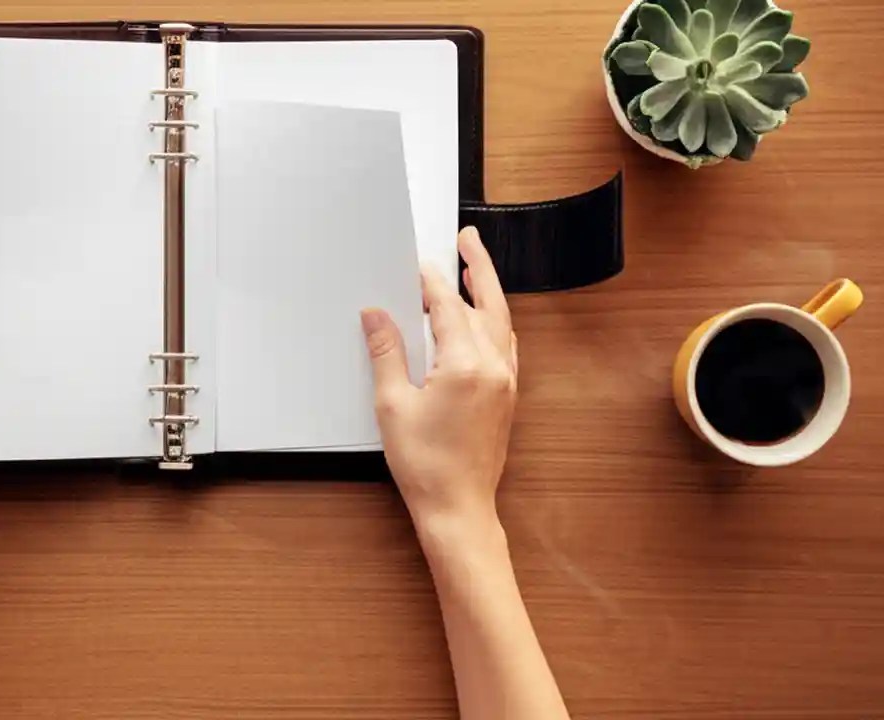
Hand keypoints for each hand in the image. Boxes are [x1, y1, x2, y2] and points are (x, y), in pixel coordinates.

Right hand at [360, 227, 516, 539]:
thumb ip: (387, 352)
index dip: (432, 281)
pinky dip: (495, 323)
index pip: (449, 306)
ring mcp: (505, 383)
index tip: (418, 264)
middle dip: (477, 267)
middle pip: (488, 303)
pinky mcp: (506, 397)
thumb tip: (376, 315)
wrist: (458, 508)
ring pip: (501, 323)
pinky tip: (485, 320)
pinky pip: (505, 346)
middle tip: (467, 239)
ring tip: (474, 270)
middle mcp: (494, 368)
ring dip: (488, 293)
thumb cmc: (425, 465)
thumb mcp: (392, 404)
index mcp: (466, 365)